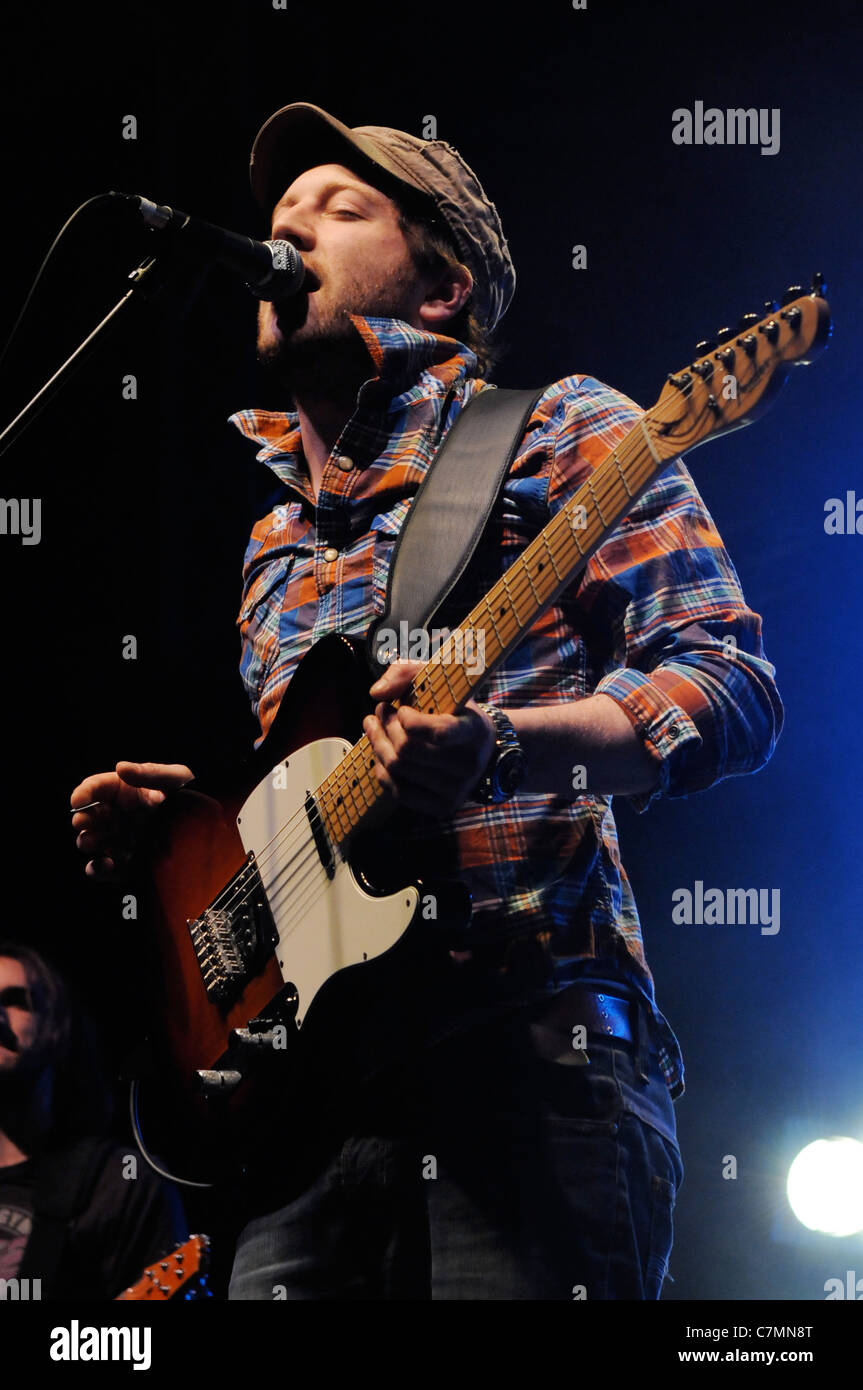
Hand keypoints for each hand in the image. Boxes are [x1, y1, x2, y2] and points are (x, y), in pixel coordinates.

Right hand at [70, 761, 193, 877]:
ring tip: (93, 842)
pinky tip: (105, 864)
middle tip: (85, 823)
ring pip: (91, 842)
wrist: (214, 830)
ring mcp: (122, 839)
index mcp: (126, 791)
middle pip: (88, 816)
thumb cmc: (195, 795)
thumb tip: (121, 768)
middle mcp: (119, 815)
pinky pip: (105, 869)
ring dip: (88, 842)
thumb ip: (149, 773)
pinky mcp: (128, 864)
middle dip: (83, 819)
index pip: (95, 788)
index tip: (79, 801)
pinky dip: (98, 869)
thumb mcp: (177, 778)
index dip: (84, 793)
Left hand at [363, 660, 495, 817]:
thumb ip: (405, 673)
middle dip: (384, 727)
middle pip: (407, 750)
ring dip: (378, 744)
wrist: (484, 749)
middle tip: (380, 713)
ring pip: (398, 769)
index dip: (409, 720)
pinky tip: (382, 754)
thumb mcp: (439, 681)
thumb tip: (376, 693)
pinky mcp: (443, 807)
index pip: (440, 732)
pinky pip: (399, 792)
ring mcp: (457, 789)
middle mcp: (469, 764)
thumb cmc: (454, 709)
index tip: (402, 709)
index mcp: (474, 731)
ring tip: (375, 728)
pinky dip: (382, 771)